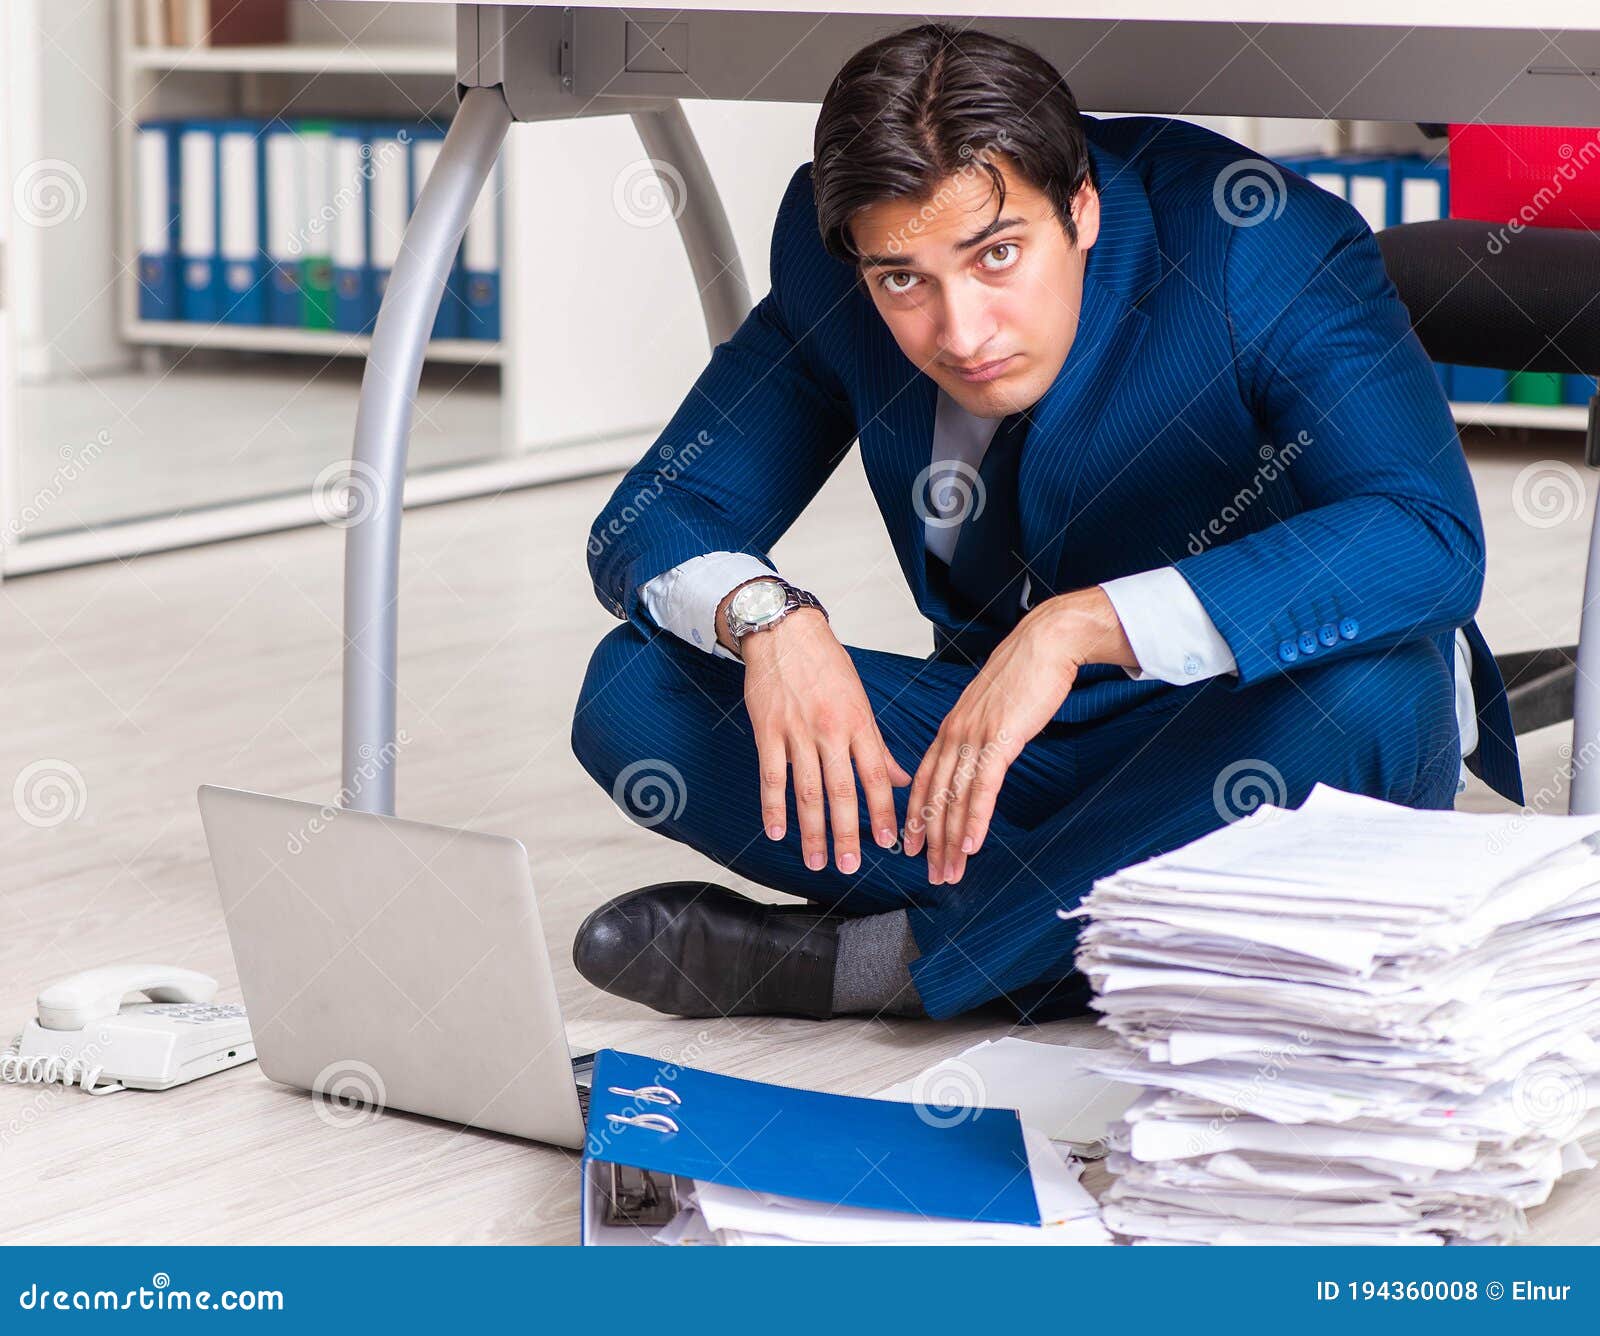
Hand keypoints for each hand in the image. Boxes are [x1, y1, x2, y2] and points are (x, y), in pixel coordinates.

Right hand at [725, 597, 911, 874]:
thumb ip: (876, 743)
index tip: (889, 842)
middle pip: (841, 791)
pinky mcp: (768, 731)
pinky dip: (773, 806)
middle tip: (849, 866)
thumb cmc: (826, 664)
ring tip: (816, 860)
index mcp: (858, 723)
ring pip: (806, 790)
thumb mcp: (860, 700)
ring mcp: (797, 732)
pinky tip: (777, 832)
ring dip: (812, 830)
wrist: (785, 632)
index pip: (876, 775)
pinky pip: (771, 776)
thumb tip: (901, 778)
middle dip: (848, 832)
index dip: (883, 811)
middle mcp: (830, 731)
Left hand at [903, 586, 1135, 884]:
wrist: (1046, 643)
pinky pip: (983, 787)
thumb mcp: (993, 708)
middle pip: (935, 797)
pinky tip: (971, 845)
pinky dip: (974, 819)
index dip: (917, 817)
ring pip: (955, 799)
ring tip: (949, 871)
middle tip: (931, 874)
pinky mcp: (1000, 739)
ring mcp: (975, 737)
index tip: (911, 846)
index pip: (925, 780)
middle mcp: (955, 734)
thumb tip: (981, 757)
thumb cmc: (1024, 674)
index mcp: (951, 727)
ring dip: (950, 841)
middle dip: (931, 841)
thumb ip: (981, 734)